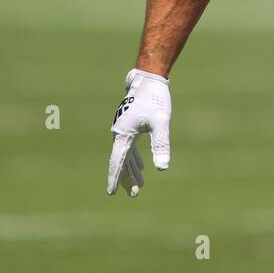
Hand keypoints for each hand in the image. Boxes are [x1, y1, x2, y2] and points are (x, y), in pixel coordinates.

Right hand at [106, 68, 171, 197]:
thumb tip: (162, 168)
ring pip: (126, 155)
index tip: (111, 193)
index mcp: (123, 135)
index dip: (115, 178)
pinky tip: (143, 165)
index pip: (117, 162)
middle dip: (127, 178)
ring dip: (132, 169)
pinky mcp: (130, 124)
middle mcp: (120, 133)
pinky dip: (135, 157)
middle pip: (121, 161)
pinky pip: (130, 146)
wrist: (148, 78)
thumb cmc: (154, 98)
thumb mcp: (161, 122)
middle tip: (135, 194)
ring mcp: (124, 129)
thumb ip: (160, 144)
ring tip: (140, 185)